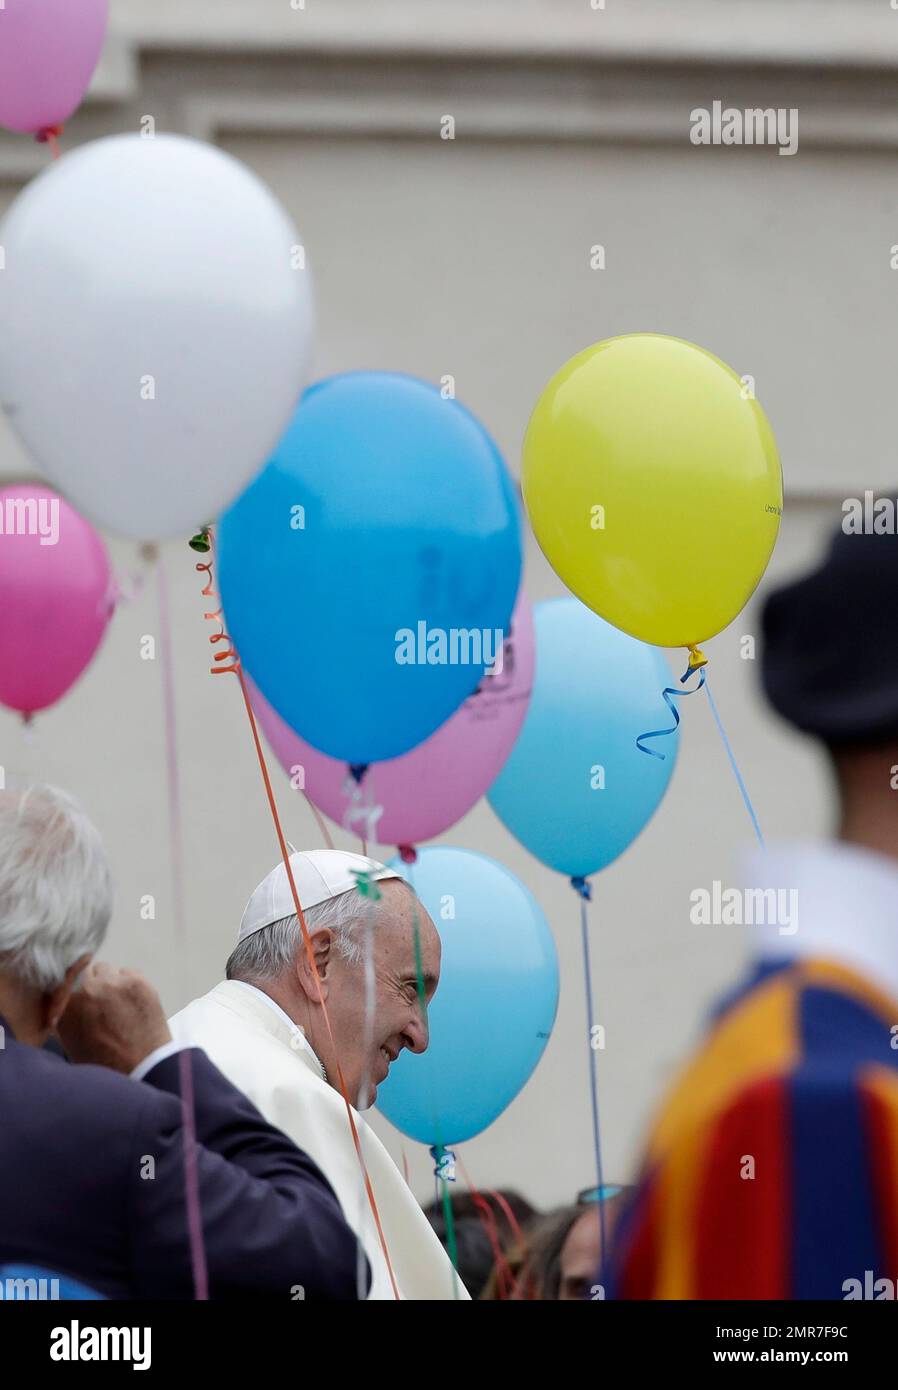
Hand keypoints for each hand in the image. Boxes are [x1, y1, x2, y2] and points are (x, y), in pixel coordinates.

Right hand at [57, 962, 171, 1073]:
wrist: (141, 1068)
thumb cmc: (103, 1062)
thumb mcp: (70, 1040)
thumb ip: (64, 1014)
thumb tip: (63, 998)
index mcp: (67, 1004)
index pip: (65, 978)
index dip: (73, 985)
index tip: (79, 991)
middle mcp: (88, 988)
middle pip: (87, 972)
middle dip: (93, 985)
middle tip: (101, 1003)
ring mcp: (115, 983)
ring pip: (108, 970)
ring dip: (110, 982)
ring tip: (117, 1003)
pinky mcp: (138, 982)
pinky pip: (128, 973)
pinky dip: (129, 984)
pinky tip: (132, 1002)